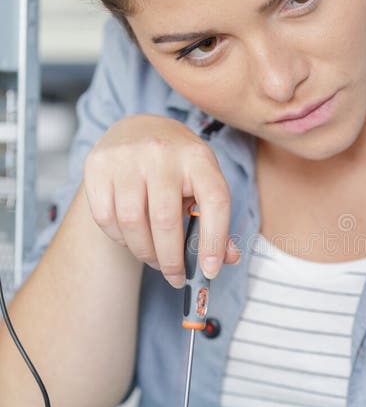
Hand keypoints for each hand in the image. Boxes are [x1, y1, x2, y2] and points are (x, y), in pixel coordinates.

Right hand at [84, 114, 239, 284]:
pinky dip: (119, 238)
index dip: (214, 240)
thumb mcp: (203, 182)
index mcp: (198, 158)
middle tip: (175, 277)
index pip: (214, 202)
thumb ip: (216, 221)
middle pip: (166, 220)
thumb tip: (227, 259)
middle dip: (171, 260)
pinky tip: (131, 238)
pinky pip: (105, 217)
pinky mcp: (97, 165)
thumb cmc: (177, 165)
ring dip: (144, 252)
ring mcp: (126, 157)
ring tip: (154, 258)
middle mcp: (162, 153)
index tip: (209, 271)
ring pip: (133, 222)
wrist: (138, 129)